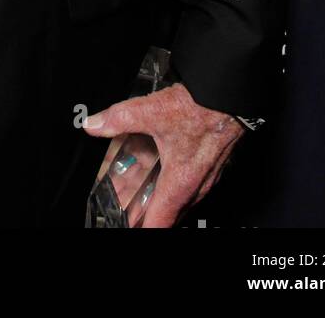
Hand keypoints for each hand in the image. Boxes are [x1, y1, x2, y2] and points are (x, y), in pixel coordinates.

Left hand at [83, 81, 244, 227]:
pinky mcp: (210, 162)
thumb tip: (94, 124)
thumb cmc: (201, 109)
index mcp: (180, 182)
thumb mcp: (151, 112)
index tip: (128, 226)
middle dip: (144, 211)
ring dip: (157, 195)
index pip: (160, 221)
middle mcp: (196, 184)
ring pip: (179, 195)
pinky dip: (171, 180)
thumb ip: (119, 119)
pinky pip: (188, 180)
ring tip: (135, 191)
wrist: (229, 96)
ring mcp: (205, 174)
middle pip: (168, 210)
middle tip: (125, 209)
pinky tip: (160, 166)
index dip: (142, 227)